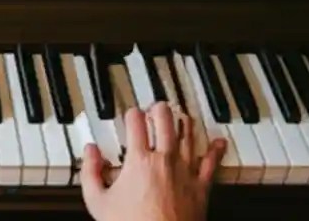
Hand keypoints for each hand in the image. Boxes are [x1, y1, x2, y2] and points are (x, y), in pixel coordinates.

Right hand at [81, 101, 227, 220]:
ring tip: (181, 115)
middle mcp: (164, 160)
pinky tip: (218, 142)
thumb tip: (90, 151)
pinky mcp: (201, 188)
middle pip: (166, 121)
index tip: (130, 115)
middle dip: (160, 110)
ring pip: (189, 136)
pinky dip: (215, 150)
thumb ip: (90, 172)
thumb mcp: (97, 202)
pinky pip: (211, 164)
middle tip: (156, 108)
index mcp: (139, 160)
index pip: (136, 123)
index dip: (131, 113)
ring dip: (184, 122)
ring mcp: (185, 172)